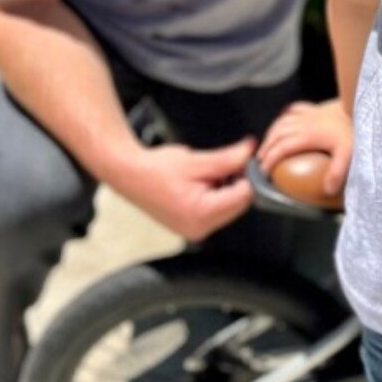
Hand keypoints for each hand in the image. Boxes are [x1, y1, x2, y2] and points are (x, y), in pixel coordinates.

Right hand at [113, 138, 255, 241]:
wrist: (130, 175)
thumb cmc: (157, 168)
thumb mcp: (197, 160)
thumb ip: (228, 158)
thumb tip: (251, 151)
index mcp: (201, 214)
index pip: (244, 196)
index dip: (247, 175)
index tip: (241, 159)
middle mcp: (200, 229)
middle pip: (239, 204)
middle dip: (237, 182)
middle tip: (223, 163)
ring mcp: (195, 231)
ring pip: (230, 208)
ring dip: (227, 189)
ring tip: (207, 173)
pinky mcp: (192, 227)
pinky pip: (216, 212)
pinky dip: (216, 196)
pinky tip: (202, 183)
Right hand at [258, 99, 351, 197]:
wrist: (360, 105)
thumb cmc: (354, 129)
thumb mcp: (347, 153)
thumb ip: (337, 172)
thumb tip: (327, 190)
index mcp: (308, 135)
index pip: (282, 147)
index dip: (270, 158)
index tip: (264, 170)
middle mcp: (304, 123)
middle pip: (277, 134)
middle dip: (266, 147)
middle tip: (261, 160)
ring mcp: (309, 113)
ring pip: (282, 121)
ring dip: (272, 132)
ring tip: (267, 143)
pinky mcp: (316, 107)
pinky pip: (295, 108)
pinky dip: (286, 114)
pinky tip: (284, 118)